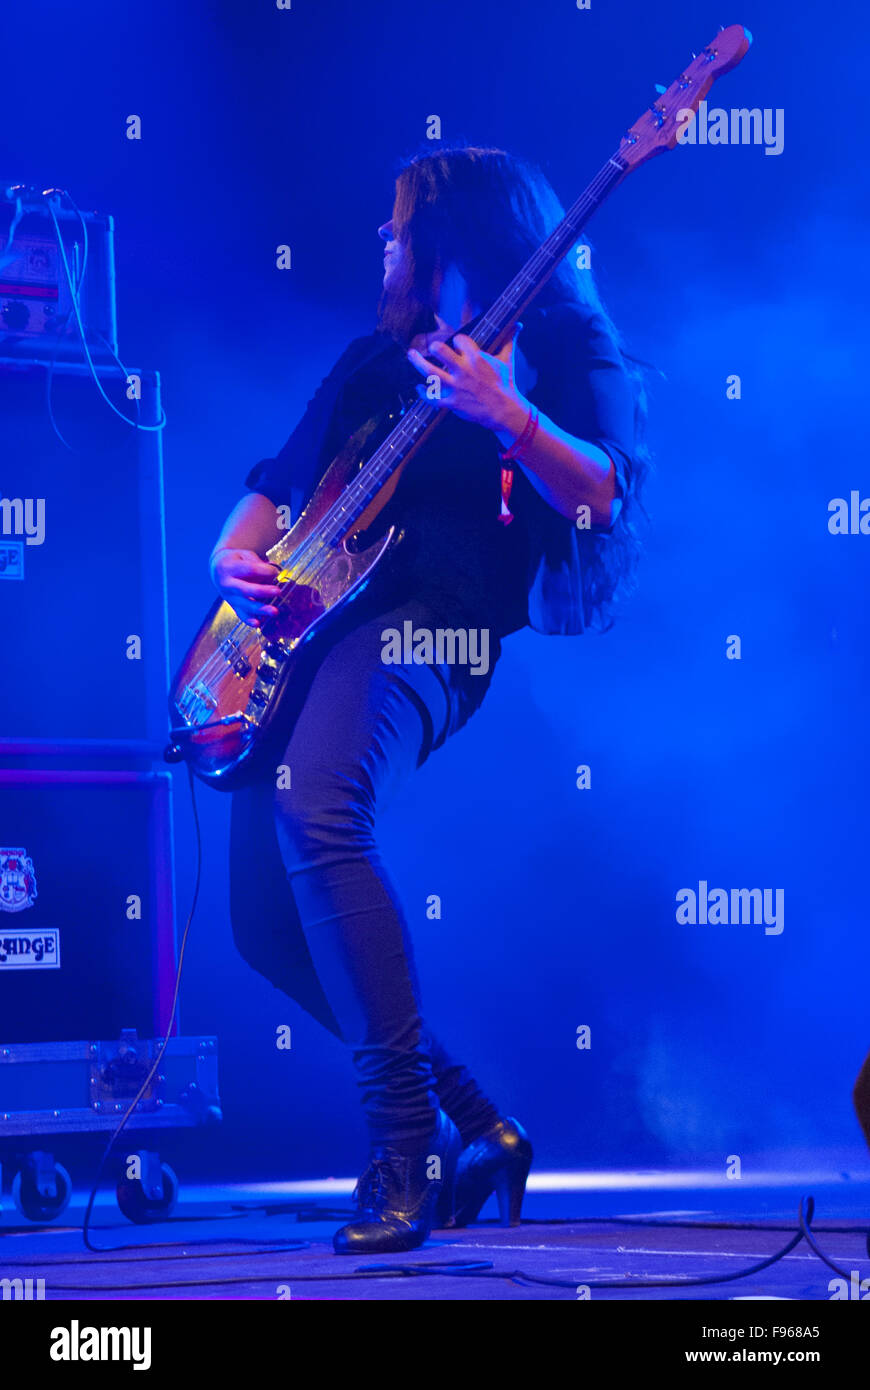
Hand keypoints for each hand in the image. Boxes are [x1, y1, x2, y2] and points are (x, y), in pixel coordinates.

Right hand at [210, 547, 281, 627]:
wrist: (218, 569)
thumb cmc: (237, 560)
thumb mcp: (245, 555)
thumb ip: (258, 563)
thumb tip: (274, 572)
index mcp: (229, 567)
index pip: (249, 570)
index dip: (264, 571)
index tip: (276, 571)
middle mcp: (227, 584)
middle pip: (245, 589)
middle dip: (262, 591)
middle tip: (278, 591)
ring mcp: (229, 597)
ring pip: (245, 604)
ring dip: (260, 609)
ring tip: (275, 611)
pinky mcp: (232, 605)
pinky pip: (240, 614)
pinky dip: (249, 620)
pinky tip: (258, 624)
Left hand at [406, 323, 524, 432]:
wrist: (505, 411)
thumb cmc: (505, 384)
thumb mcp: (507, 360)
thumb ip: (509, 340)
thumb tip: (518, 325)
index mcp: (476, 358)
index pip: (459, 339)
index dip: (457, 340)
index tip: (457, 344)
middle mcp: (464, 371)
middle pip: (441, 351)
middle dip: (435, 346)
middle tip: (433, 347)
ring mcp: (456, 387)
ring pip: (431, 373)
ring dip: (418, 363)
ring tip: (411, 354)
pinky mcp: (453, 403)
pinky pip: (433, 398)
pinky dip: (424, 392)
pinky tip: (418, 387)